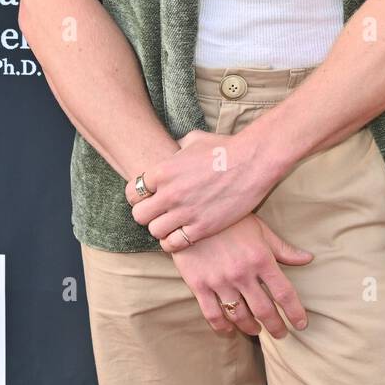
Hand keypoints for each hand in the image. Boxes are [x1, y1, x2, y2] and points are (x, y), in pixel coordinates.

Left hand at [125, 127, 284, 251]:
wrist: (253, 162)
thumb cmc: (225, 148)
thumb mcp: (194, 140)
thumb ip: (177, 147)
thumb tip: (174, 146)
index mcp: (163, 171)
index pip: (132, 193)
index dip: (139, 197)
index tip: (150, 198)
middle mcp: (169, 194)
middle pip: (139, 215)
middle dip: (148, 215)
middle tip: (160, 213)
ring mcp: (185, 212)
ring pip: (155, 231)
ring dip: (161, 229)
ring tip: (173, 225)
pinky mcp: (202, 228)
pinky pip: (174, 244)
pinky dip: (174, 242)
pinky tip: (183, 235)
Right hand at [168, 213, 312, 339]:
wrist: (192, 213)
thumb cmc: (231, 220)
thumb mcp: (260, 230)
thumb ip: (283, 249)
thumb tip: (308, 258)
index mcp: (261, 259)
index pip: (284, 293)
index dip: (295, 312)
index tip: (301, 324)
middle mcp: (242, 273)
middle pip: (264, 310)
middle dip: (276, 326)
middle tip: (281, 334)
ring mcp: (220, 281)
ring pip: (239, 316)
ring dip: (251, 328)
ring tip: (256, 330)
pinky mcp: (199, 285)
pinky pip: (213, 315)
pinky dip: (222, 327)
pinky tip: (229, 329)